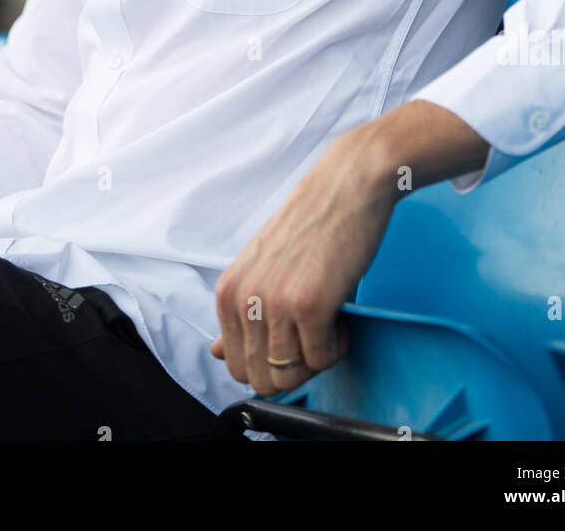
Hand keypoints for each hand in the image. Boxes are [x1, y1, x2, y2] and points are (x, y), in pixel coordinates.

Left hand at [209, 122, 396, 396]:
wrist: (347, 185)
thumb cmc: (311, 222)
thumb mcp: (262, 266)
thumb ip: (238, 312)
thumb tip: (216, 352)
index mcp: (229, 291)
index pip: (236, 366)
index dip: (271, 366)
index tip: (293, 343)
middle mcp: (246, 299)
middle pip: (262, 379)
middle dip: (294, 370)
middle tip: (315, 339)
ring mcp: (277, 302)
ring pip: (290, 374)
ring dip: (317, 359)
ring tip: (329, 325)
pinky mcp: (311, 304)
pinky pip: (322, 358)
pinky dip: (337, 347)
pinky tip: (342, 317)